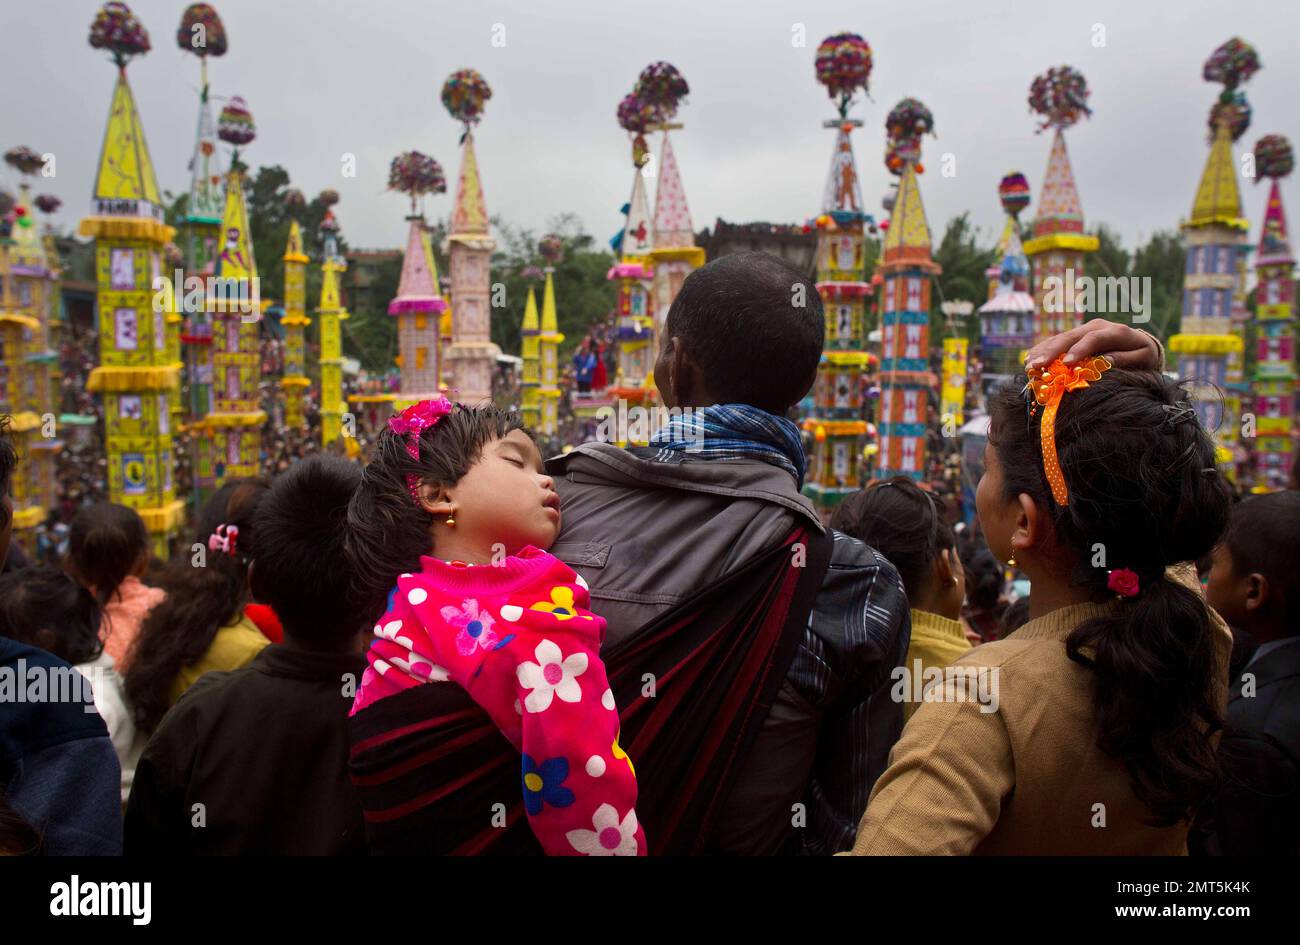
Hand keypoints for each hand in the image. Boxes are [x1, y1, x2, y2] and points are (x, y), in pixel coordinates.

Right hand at [1024, 318, 1160, 370]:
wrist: (1140, 344)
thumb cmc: (1142, 355)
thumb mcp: (1142, 358)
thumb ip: (1126, 359)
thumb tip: (1105, 361)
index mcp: (1114, 331)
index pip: (1094, 338)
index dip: (1079, 350)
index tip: (1067, 363)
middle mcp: (1096, 327)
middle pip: (1070, 337)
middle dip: (1052, 351)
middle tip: (1036, 365)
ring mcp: (1083, 330)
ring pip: (1060, 338)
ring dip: (1042, 351)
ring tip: (1028, 365)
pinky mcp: (1075, 337)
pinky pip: (1056, 342)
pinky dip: (1042, 350)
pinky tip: (1029, 359)